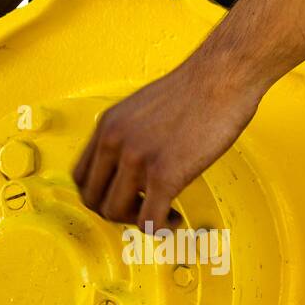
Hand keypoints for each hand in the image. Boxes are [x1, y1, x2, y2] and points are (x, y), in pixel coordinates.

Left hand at [73, 59, 263, 230]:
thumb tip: (130, 164)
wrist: (223, 75)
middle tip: (143, 207)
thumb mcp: (143, 107)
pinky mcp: (164, 174)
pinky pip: (149, 221)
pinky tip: (175, 218)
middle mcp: (114, 141)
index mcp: (108, 125)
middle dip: (117, 211)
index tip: (124, 196)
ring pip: (115, 213)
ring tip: (163, 211)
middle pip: (92, 199)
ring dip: (138, 221)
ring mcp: (137, 159)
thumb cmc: (196, 89)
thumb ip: (129, 135)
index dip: (100, 194)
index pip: (80, 176)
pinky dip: (160, 229)